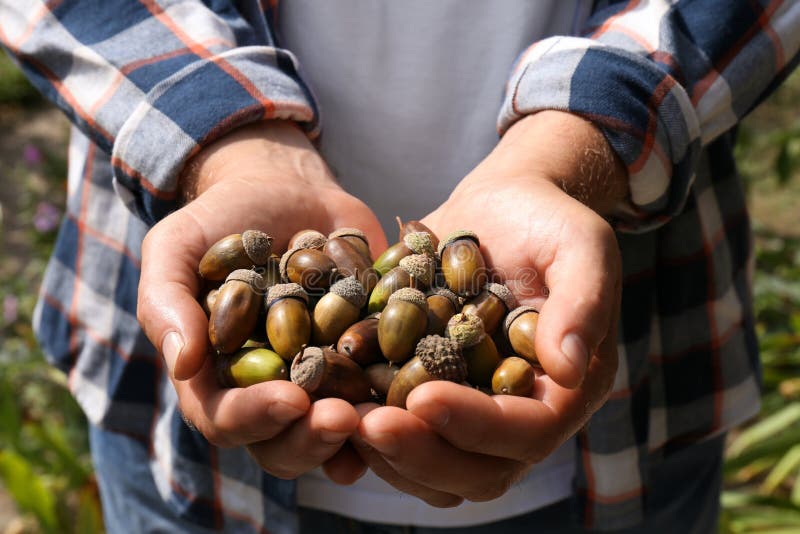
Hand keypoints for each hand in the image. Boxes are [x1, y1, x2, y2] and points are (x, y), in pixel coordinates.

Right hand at [137, 120, 386, 481]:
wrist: (286, 189)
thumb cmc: (221, 220)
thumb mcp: (177, 248)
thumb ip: (167, 301)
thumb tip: (181, 363)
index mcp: (218, 379)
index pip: (226, 419)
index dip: (255, 418)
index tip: (289, 401)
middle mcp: (271, 391)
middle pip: (286, 441)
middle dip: (313, 437)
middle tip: (344, 418)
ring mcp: (322, 379)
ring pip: (338, 430)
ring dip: (361, 433)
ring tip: (385, 418)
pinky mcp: (367, 357)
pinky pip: (386, 389)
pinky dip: (403, 398)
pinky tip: (425, 396)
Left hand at [353, 111, 623, 505]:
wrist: (498, 208)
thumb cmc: (545, 220)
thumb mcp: (579, 245)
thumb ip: (583, 301)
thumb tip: (567, 367)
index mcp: (561, 390)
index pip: (526, 432)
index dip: (475, 426)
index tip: (423, 398)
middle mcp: (515, 414)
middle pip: (475, 470)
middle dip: (420, 454)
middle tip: (368, 424)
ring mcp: (468, 411)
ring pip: (431, 470)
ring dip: (384, 455)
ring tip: (337, 418)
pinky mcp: (426, 394)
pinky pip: (397, 436)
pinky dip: (360, 433)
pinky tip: (324, 405)